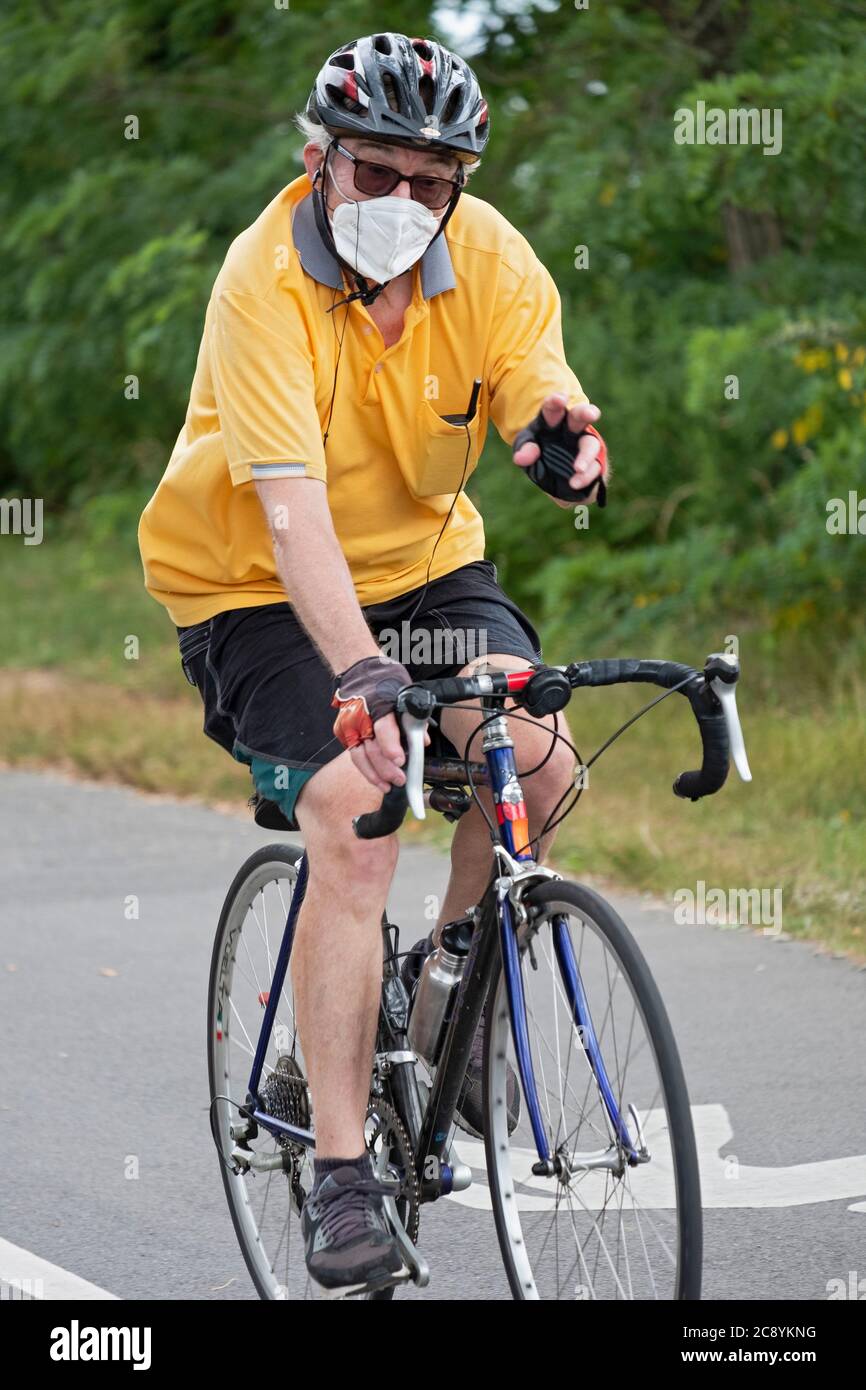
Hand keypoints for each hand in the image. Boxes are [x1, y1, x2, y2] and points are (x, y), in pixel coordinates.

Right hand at [331, 654, 430, 792]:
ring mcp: (349, 725)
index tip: (400, 761)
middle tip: (399, 779)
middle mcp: (361, 717)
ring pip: (360, 756)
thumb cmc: (384, 684)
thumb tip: (423, 742)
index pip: (384, 729)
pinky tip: (376, 779)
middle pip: (372, 748)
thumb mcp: (404, 695)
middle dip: (386, 768)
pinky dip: (366, 769)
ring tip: (387, 786)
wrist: (359, 672)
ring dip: (374, 774)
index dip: (391, 747)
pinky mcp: (343, 732)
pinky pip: (355, 755)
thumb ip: (413, 721)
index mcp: (379, 705)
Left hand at [513, 394, 603, 505]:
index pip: (553, 409)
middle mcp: (572, 431)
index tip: (559, 399)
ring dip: (586, 456)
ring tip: (577, 469)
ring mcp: (585, 447)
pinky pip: (595, 469)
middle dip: (585, 413)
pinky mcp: (595, 464)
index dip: (556, 403)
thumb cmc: (539, 454)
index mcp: (553, 422)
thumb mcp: (525, 450)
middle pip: (580, 418)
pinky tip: (575, 484)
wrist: (555, 476)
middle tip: (591, 413)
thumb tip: (521, 458)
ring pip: (591, 445)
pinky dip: (586, 477)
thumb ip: (524, 450)